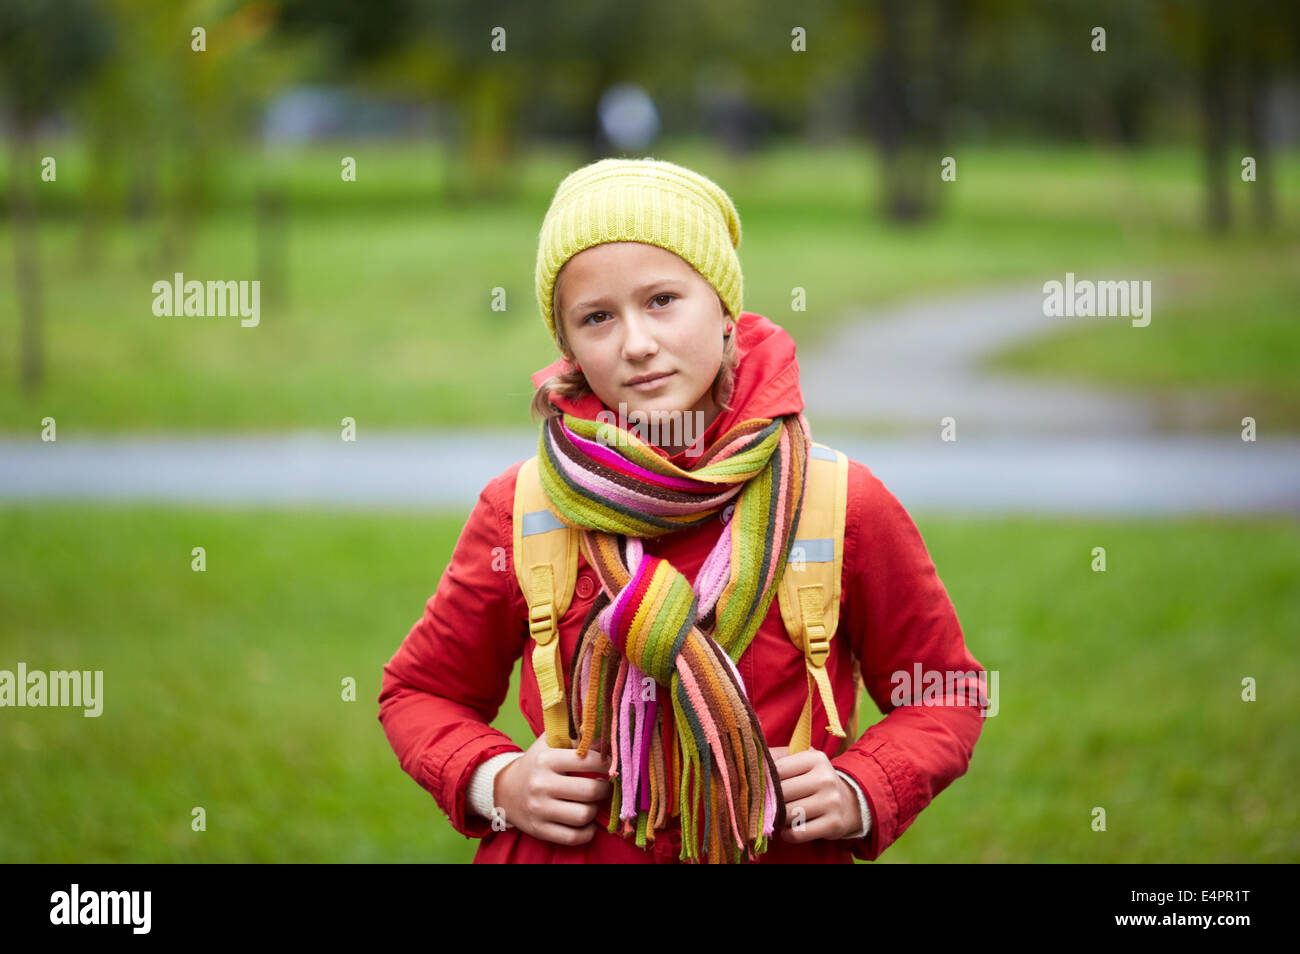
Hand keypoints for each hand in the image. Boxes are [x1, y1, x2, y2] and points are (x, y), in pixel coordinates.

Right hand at [492, 734, 612, 846]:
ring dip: (595, 810)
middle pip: (590, 791)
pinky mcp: (539, 830)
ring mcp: (539, 809)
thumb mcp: (551, 742)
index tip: (612, 765)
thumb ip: (577, 736)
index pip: (587, 760)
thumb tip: (605, 738)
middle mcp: (541, 784)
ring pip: (584, 815)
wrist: (506, 789)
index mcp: (546, 759)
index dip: (607, 763)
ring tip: (593, 803)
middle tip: (605, 786)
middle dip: (605, 789)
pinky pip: (573, 837)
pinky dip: (587, 832)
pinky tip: (587, 822)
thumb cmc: (538, 762)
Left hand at [769, 745, 860, 841]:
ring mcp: (831, 802)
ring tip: (782, 815)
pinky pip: (798, 833)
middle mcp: (825, 778)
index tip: (761, 787)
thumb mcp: (802, 763)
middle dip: (772, 801)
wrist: (849, 802)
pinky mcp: (833, 824)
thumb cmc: (815, 780)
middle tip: (769, 804)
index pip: (777, 770)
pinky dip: (788, 834)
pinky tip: (789, 829)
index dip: (765, 781)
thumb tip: (751, 762)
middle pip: (782, 793)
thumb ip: (777, 758)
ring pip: (788, 814)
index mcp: (815, 758)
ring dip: (780, 818)